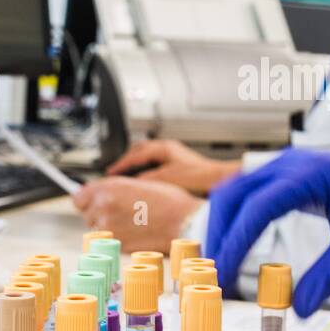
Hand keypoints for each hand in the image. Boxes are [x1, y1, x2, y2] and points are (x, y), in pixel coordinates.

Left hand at [72, 177, 199, 253]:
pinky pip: (111, 242)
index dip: (87, 200)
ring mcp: (109, 229)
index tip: (91, 202)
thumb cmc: (169, 201)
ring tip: (131, 222)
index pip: (78, 198)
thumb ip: (113, 188)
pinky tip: (136, 232)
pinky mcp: (118, 245)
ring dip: (109, 228)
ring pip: (97, 231)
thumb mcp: (137, 183)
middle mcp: (104, 208)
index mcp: (107, 189)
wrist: (183, 222)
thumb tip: (99, 193)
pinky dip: (119, 239)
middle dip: (100, 214)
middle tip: (121, 212)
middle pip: (87, 215)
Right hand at [105, 138, 239, 193]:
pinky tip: (145, 182)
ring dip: (136, 166)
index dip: (121, 164)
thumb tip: (133, 181)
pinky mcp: (178, 166)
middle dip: (127, 161)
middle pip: (140, 152)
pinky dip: (146, 172)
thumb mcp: (166, 178)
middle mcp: (168, 149)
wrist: (218, 180)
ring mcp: (174, 156)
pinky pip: (156, 165)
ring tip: (127, 176)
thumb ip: (147, 178)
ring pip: (148, 158)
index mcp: (163, 148)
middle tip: (115, 171)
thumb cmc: (198, 176)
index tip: (110, 172)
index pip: (135, 154)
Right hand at [206, 134, 329, 315]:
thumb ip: (326, 278)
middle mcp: (291, 164)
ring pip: (237, 193)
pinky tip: (237, 247)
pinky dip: (238, 219)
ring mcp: (289, 167)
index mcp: (308, 174)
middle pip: (233, 195)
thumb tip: (295, 311)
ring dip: (224, 226)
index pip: (256, 207)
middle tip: (209, 276)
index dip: (235, 241)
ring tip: (217, 266)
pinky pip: (253, 195)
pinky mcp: (292, 177)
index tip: (221, 273)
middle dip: (218, 234)